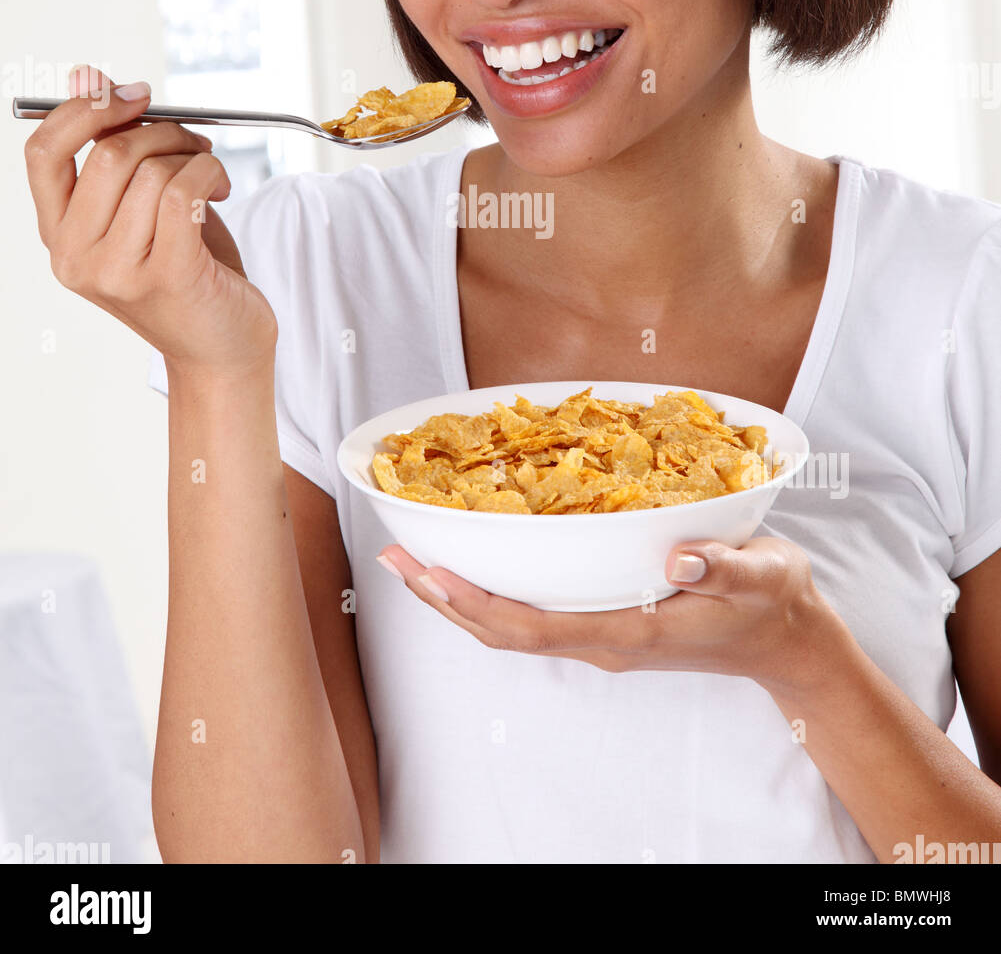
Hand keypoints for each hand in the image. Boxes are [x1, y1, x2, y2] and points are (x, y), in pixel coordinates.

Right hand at [24, 63, 278, 375]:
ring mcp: (117, 271)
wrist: (222, 350)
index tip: (133, 94)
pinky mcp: (166, 276)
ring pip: (151, 171)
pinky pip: (183, 192)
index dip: (85, 109)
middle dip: (163, 131)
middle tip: (195, 142)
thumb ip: (113, 148)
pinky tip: (220, 189)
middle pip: (108, 154)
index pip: (43, 152)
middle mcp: (75, 257)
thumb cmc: (187, 274)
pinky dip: (210, 174)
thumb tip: (85, 75)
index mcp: (59, 236)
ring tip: (212, 175)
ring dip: (193, 156)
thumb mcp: (141, 207)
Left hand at [376, 535, 834, 692]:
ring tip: (415, 558)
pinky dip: (495, 588)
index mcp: (628, 632)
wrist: (790, 639)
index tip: (431, 573)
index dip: (477, 604)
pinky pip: (535, 611)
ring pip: (513, 623)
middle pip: (504, 629)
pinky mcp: (607, 617)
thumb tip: (676, 559)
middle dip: (446, 597)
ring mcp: (602, 630)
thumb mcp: (759, 575)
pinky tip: (481, 558)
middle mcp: (603, 637)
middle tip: (394, 557)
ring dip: (461, 594)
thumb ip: (720, 567)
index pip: (533, 628)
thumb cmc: (772, 602)